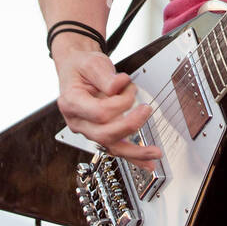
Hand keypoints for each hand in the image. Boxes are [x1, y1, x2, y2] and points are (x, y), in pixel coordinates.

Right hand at [55, 47, 159, 161]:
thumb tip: (119, 84)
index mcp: (72, 102)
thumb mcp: (92, 63)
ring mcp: (88, 130)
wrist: (77, 70)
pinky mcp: (100, 134)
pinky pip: (116, 148)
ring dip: (135, 152)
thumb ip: (105, 76)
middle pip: (104, 135)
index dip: (119, 102)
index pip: (99, 112)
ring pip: (111, 147)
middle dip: (129, 125)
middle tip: (146, 109)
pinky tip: (147, 163)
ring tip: (154, 153)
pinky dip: (133, 157)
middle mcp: (78, 121)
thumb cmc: (82, 68)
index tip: (129, 87)